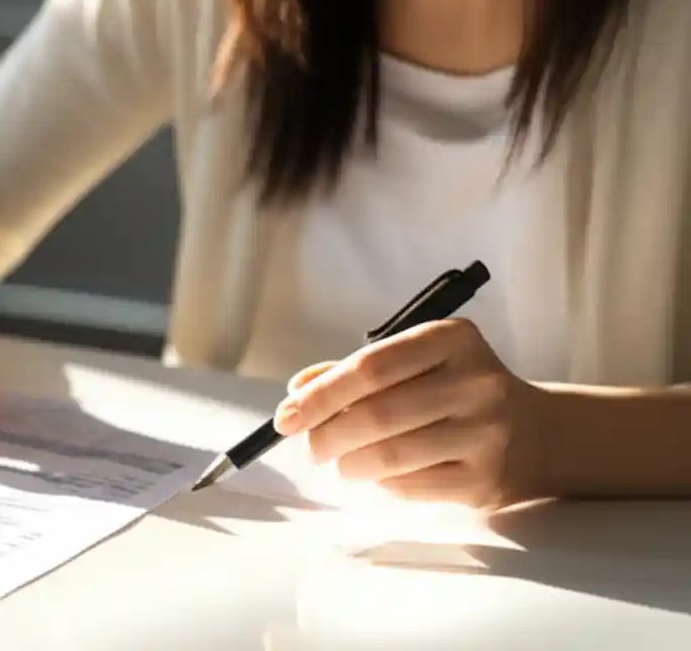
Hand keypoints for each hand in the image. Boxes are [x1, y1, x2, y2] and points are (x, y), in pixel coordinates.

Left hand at [273, 319, 544, 507]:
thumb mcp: (418, 362)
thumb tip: (297, 391)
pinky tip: (381, 474)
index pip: (370, 366)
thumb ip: (357, 371)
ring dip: (349, 464)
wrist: (539, 434)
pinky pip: (411, 486)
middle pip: (376, 414)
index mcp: (452, 339)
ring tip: (342, 462)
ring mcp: (486, 433)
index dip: (320, 394)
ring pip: (390, 456)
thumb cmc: (457, 391)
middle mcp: (475, 382)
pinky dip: (381, 483)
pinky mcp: (486, 479)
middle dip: (327, 435)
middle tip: (312, 446)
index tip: (286, 415)